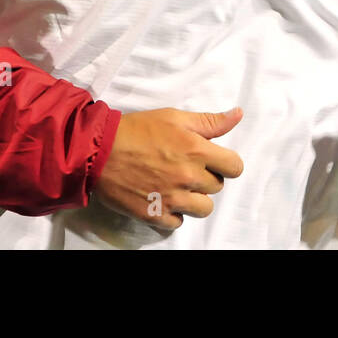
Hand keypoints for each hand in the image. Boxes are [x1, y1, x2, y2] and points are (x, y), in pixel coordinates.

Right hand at [92, 107, 244, 231]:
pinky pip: (178, 222)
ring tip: (178, 186)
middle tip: (187, 168)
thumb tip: (238, 115)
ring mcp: (172, 198)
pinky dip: (174, 213)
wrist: (99, 150)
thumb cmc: (137, 130)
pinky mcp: (154, 214)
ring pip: (203, 209)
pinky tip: (163, 198)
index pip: (235, 167)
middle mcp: (188, 177)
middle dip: (206, 178)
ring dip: (195, 199)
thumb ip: (209, 121)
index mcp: (196, 150)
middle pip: (218, 187)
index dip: (227, 163)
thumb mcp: (174, 117)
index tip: (214, 160)